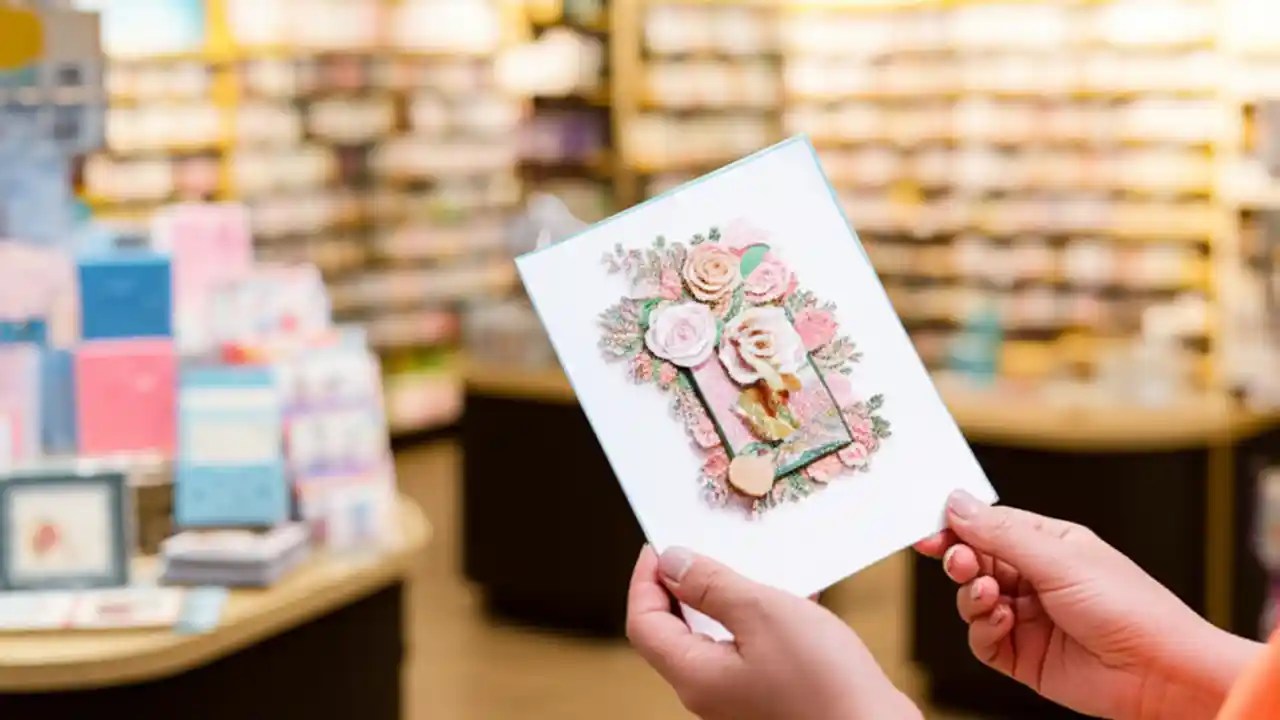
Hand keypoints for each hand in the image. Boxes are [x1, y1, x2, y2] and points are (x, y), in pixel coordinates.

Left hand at [626, 546, 920, 719]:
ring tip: (748, 561)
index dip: (645, 580)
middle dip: (683, 583)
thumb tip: (671, 563)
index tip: (660, 546)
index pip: (643, 624)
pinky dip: (759, 616)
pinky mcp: (772, 693)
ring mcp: (741, 695)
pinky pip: (750, 646)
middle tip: (702, 545)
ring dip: (726, 596)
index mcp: (694, 674)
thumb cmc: (825, 684)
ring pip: (715, 636)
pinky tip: (791, 592)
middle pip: (674, 631)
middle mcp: (710, 690)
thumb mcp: (762, 614)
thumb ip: (711, 586)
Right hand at [916, 491, 1264, 719]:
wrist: (1160, 673)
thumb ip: (1001, 533)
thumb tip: (957, 502)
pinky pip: (983, 639)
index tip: (930, 529)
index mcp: (1049, 545)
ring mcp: (1029, 618)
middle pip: (976, 561)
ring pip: (973, 600)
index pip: (990, 526)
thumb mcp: (1059, 559)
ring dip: (972, 596)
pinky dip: (983, 630)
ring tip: (989, 597)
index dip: (958, 526)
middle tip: (956, 561)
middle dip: (960, 559)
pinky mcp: (1024, 655)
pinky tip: (1002, 622)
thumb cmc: (1130, 608)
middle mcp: (1036, 579)